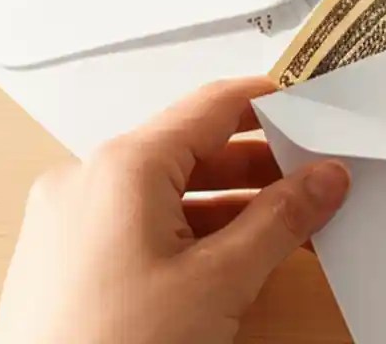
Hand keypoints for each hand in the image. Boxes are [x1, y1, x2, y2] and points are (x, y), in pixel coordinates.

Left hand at [0, 77, 350, 343]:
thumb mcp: (220, 282)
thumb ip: (280, 220)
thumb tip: (321, 180)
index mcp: (121, 167)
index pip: (211, 106)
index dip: (268, 103)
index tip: (309, 108)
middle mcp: (86, 181)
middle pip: (190, 150)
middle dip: (258, 167)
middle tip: (314, 180)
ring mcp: (69, 222)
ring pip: (167, 193)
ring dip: (230, 206)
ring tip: (288, 229)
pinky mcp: (65, 261)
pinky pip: (138, 225)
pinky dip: (190, 233)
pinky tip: (232, 261)